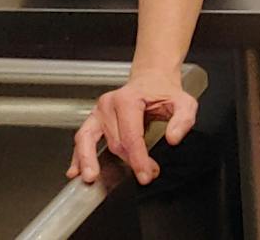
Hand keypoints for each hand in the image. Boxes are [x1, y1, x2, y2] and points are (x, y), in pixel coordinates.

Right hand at [68, 72, 196, 184]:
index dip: (138, 159)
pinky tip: (75, 170)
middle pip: (115, 142)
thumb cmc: (165, 91)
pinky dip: (78, 155)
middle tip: (146, 176)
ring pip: (89, 140)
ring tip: (90, 178)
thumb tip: (173, 138)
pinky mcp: (93, 119)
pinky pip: (82, 138)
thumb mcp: (184, 102)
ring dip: (88, 160)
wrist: (151, 80)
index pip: (131, 136)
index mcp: (128, 100)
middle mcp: (108, 105)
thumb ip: (183, 119)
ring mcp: (98, 112)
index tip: (146, 175)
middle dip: (129, 162)